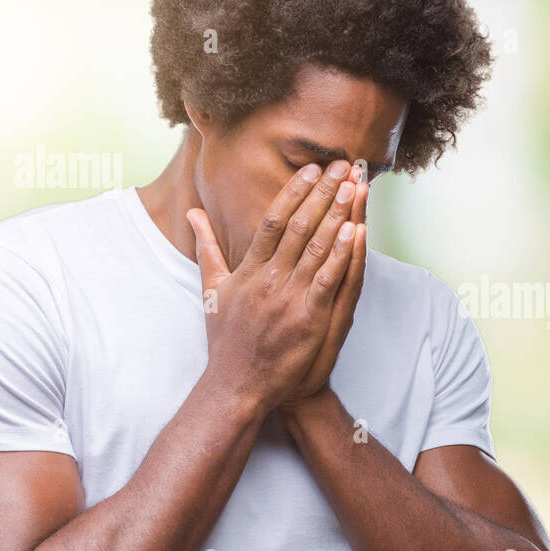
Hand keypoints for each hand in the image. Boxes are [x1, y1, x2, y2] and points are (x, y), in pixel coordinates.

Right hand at [185, 160, 367, 416]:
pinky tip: (356, 231)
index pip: (272, 220)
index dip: (294, 192)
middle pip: (299, 226)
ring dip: (339, 214)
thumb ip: (207, 248)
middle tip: (342, 165)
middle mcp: (268, 279)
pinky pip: (328, 279)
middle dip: (323, 193)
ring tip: (355, 187)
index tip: (312, 169)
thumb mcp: (211, 290)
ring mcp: (288, 298)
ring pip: (317, 247)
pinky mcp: (308, 318)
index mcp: (247, 269)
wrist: (238, 385)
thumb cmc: (226, 340)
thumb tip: (192, 213)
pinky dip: (342, 254)